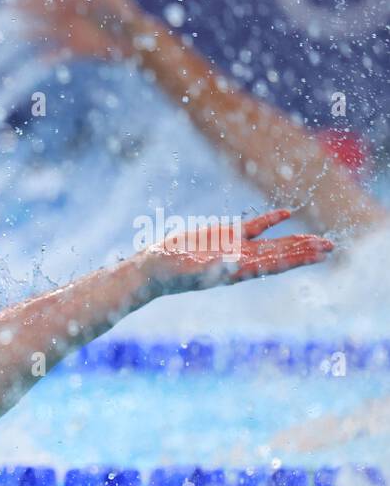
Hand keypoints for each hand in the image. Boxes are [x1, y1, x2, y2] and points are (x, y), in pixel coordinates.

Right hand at [14, 0, 150, 61]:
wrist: (135, 38)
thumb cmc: (121, 10)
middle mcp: (70, 16)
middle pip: (42, 12)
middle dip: (24, 10)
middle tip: (5, 8)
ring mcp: (71, 33)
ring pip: (45, 32)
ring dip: (30, 32)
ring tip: (14, 32)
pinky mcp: (76, 51)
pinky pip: (57, 55)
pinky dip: (48, 58)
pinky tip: (38, 60)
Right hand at [143, 209, 333, 292]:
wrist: (154, 268)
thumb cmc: (171, 272)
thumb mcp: (193, 269)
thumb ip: (215, 267)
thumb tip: (236, 262)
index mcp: (237, 270)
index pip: (276, 262)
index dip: (299, 257)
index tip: (320, 254)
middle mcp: (242, 261)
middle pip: (281, 254)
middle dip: (306, 250)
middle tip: (331, 246)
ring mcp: (235, 247)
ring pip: (272, 242)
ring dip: (295, 239)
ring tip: (319, 239)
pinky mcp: (224, 236)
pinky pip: (253, 227)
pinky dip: (270, 220)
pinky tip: (286, 213)